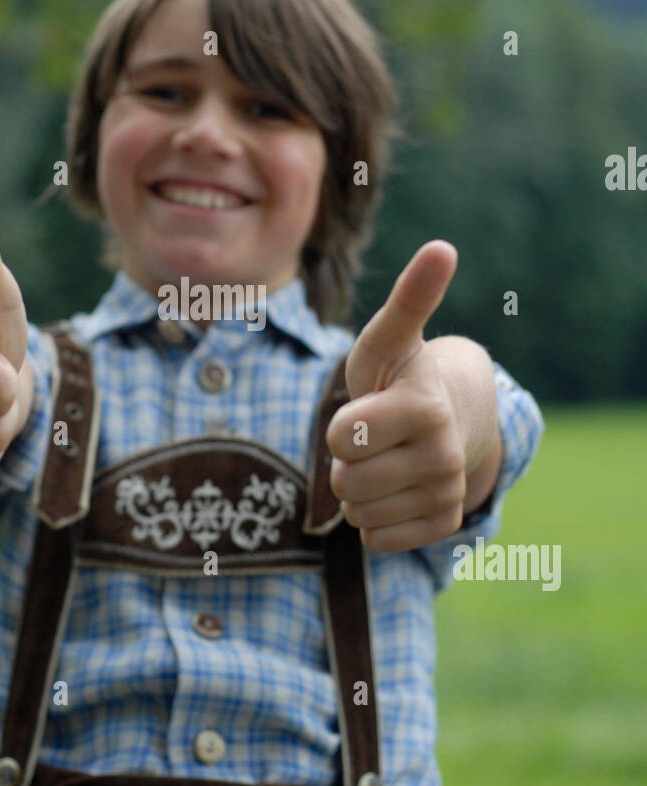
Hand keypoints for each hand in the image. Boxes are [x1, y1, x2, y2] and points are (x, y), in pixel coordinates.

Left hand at [326, 241, 465, 552]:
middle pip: (345, 481)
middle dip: (345, 460)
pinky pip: (376, 539)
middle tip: (372, 438)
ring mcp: (448, 494)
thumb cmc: (398, 376)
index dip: (338, 425)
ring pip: (357, 512)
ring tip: (383, 459)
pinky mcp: (443, 525)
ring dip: (357, 489)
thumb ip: (409, 298)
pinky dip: (373, 519)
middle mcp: (445, 456)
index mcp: (425, 408)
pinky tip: (395, 489)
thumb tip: (443, 246)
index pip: (339, 437)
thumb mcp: (389, 339)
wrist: (445, 421)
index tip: (366, 407)